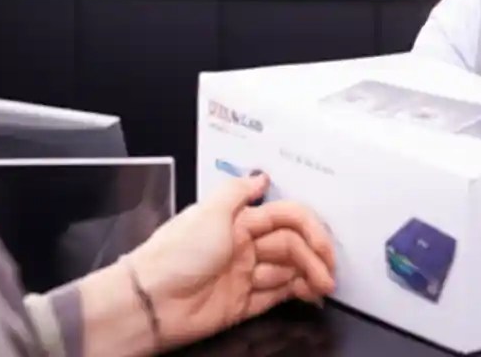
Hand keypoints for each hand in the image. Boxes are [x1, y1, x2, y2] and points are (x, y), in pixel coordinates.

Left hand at [125, 172, 336, 350]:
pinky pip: (277, 296)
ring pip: (288, 270)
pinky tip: (311, 294)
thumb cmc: (177, 253)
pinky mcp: (242, 304)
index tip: (323, 245)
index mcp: (238, 220)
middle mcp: (244, 245)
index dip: (309, 228)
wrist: (150, 303)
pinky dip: (297, 294)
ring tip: (324, 286)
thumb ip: (238, 190)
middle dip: (314, 256)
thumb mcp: (208, 211)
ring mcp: (244, 275)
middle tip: (330, 272)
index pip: (285, 218)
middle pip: (291, 245)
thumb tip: (262, 175)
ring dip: (310, 276)